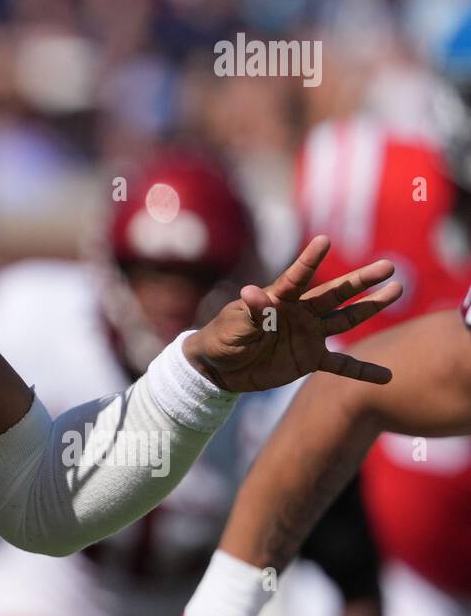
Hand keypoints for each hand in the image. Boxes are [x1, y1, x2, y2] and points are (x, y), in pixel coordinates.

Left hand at [183, 235, 401, 391]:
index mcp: (278, 300)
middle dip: (361, 281)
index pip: (297, 277)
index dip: (310, 260)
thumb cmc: (222, 339)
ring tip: (396, 290)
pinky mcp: (309, 359)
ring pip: (346, 319)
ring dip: (371, 307)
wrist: (220, 368)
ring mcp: (308, 335)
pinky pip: (341, 365)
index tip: (325, 240)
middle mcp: (299, 313)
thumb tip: (252, 292)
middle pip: (335, 294)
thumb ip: (249, 311)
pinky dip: (362, 370)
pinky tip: (387, 376)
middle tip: (388, 266)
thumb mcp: (233, 325)